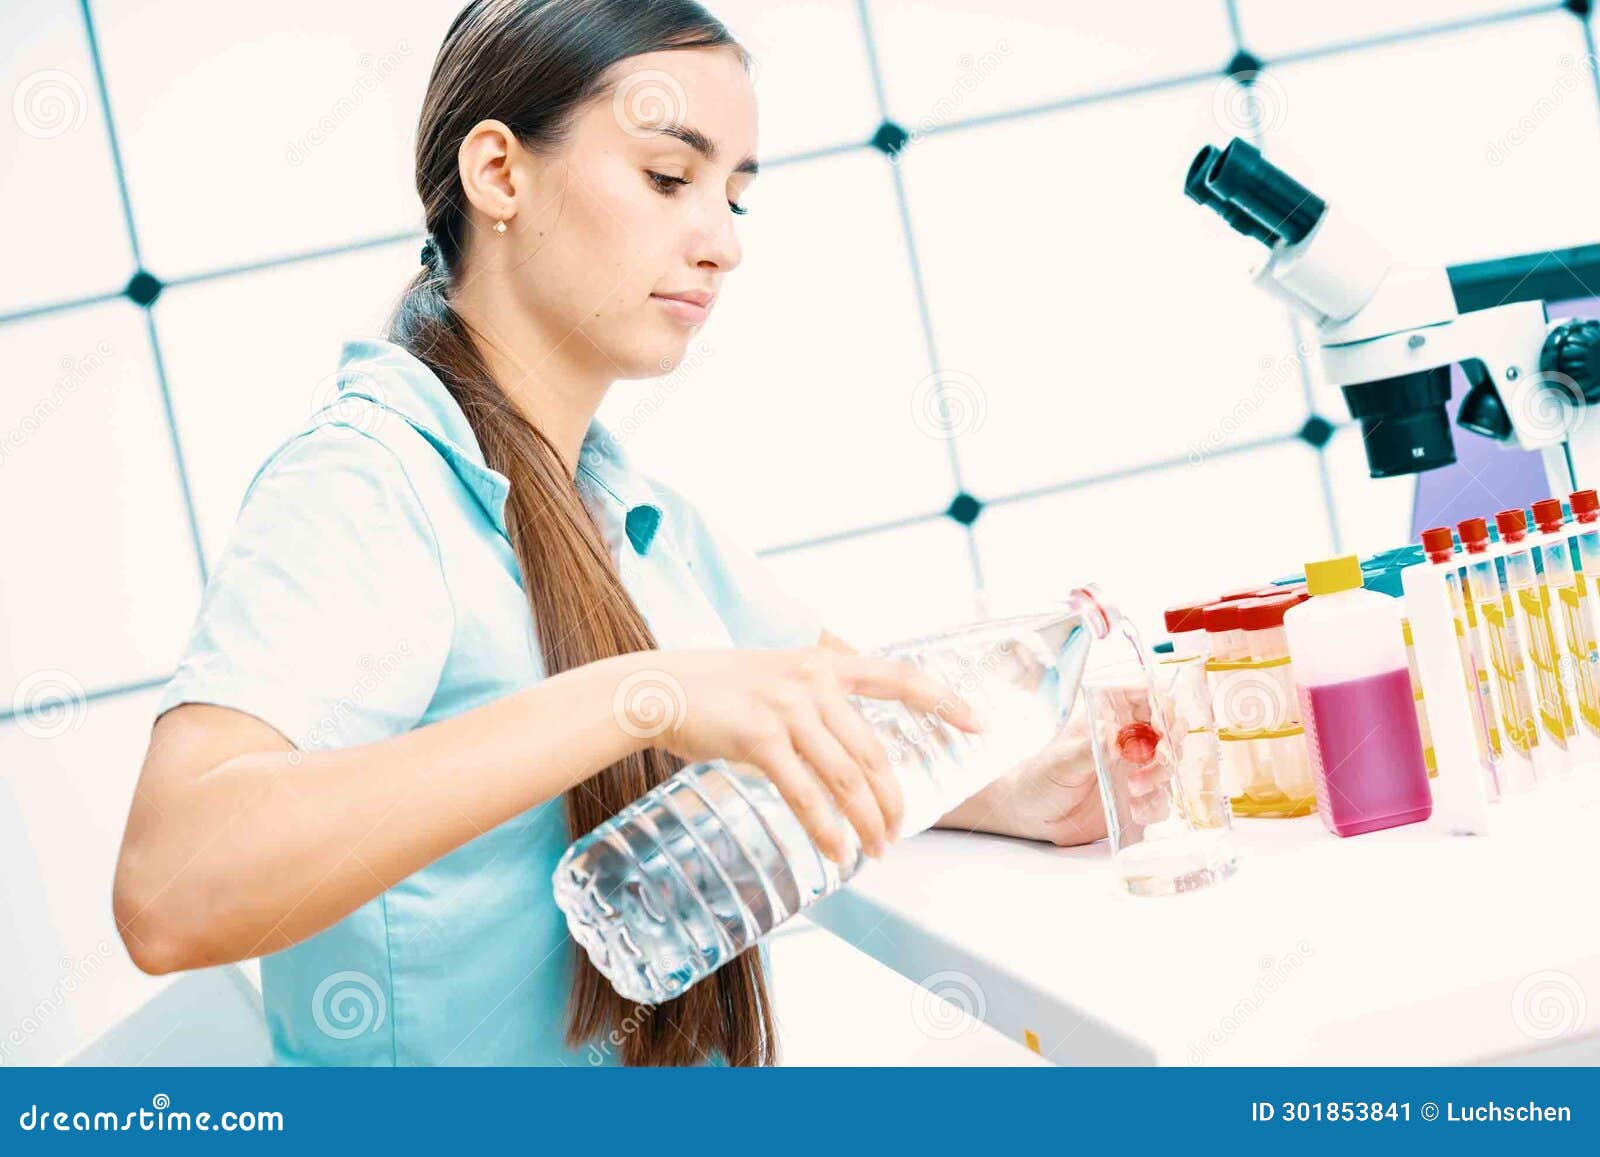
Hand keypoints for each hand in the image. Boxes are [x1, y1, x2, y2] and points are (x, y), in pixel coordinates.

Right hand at [614, 647, 983, 864]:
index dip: (944, 701)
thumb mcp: (776, 678)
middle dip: (892, 799)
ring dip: (866, 822)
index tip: (980, 722)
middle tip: (897, 832)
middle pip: (873, 752)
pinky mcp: (760, 738)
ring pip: (846, 778)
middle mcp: (814, 682)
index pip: (900, 677)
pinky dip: (826, 828)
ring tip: (875, 851)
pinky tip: (838, 851)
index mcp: (824, 663)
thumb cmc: (716, 690)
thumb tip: (846, 749)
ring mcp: (788, 709)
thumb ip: (814, 703)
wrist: (658, 690)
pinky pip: (806, 794)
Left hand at [935, 688, 1171, 846]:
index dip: (1162, 703)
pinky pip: (1162, 800)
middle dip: (1170, 743)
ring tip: (1134, 789)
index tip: (1162, 723)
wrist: (1031, 815)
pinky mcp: (1138, 797)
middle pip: (1169, 728)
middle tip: (1157, 759)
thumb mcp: (1061, 760)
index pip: (1146, 694)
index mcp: (1107, 716)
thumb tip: (1110, 730)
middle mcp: (1126, 738)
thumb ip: (1088, 748)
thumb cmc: (1039, 777)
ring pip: (1170, 764)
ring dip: (1161, 776)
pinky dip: (1154, 805)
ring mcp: (1135, 768)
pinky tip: (1134, 810)